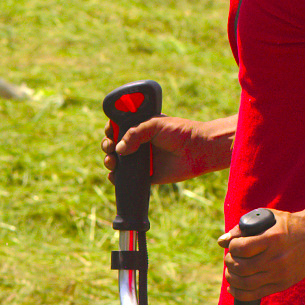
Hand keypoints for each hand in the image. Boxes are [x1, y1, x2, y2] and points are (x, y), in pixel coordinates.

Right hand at [99, 115, 236, 184]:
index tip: (110, 131)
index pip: (119, 127)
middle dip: (107, 146)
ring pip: (118, 161)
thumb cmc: (180, 132)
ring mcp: (142, 159)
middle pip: (114, 144)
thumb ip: (134, 134)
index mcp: (141, 127)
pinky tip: (114, 175)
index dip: (111, 129)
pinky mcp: (146, 175)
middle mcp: (139, 143)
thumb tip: (118, 149)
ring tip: (112, 162)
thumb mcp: (155, 125)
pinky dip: (117, 178)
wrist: (197, 150)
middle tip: (110, 147)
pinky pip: (127, 178)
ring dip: (109, 161)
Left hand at [220, 206, 304, 298]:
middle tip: (229, 259)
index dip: (232, 248)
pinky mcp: (283, 284)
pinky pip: (256, 294)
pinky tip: (232, 288)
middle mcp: (277, 258)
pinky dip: (239, 293)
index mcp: (273, 239)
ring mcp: (280, 273)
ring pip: (246, 283)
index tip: (232, 246)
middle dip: (229, 263)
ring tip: (230, 272)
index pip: (241, 248)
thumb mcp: (268, 218)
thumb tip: (221, 242)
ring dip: (232, 279)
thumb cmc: (288, 225)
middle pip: (241, 267)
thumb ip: (243, 228)